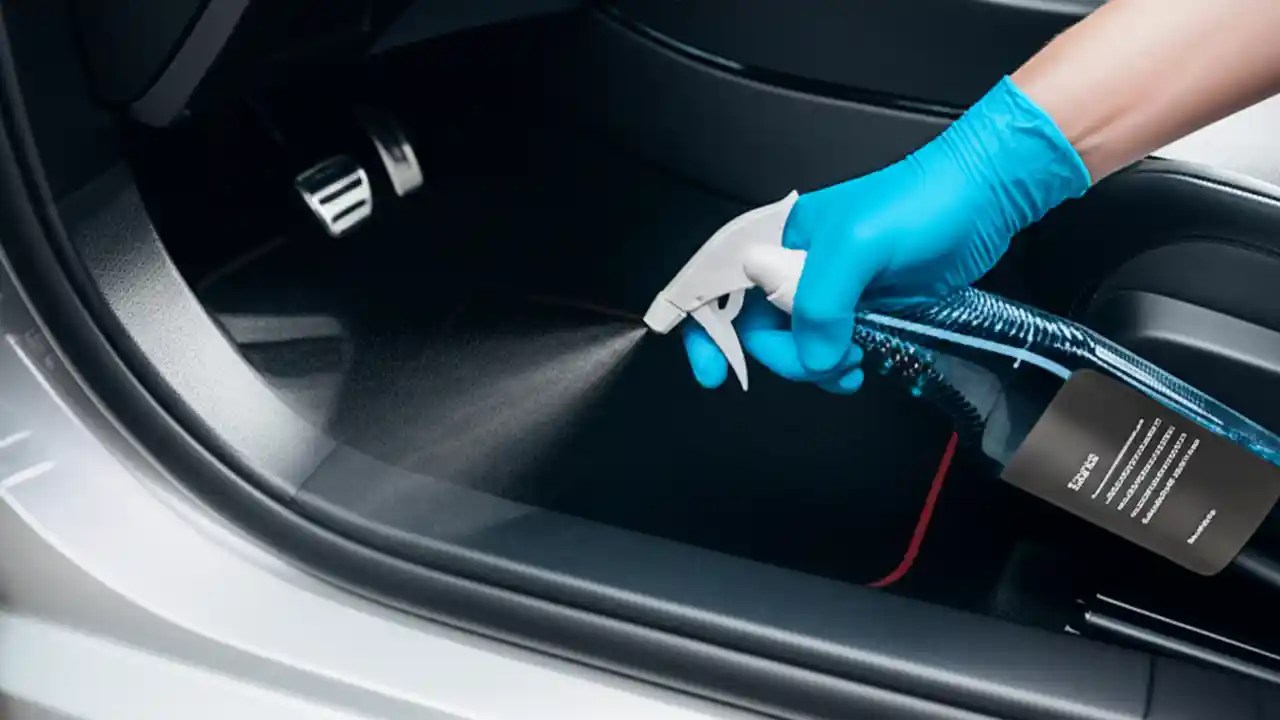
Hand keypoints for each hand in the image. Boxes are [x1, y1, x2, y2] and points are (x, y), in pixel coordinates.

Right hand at [684, 77, 1089, 389]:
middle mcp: (792, 267)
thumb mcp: (858, 246)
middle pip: (757, 330)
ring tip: (854, 363)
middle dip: (785, 356)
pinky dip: (838, 368)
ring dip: (816, 367)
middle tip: (825, 359)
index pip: (715, 284)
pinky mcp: (859, 311)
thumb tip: (815, 357)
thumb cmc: (917, 206)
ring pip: (795, 347)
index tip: (712, 372)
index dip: (704, 329)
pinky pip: (830, 352)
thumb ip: (821, 303)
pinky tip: (861, 366)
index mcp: (778, 241)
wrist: (981, 200)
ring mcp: (827, 292)